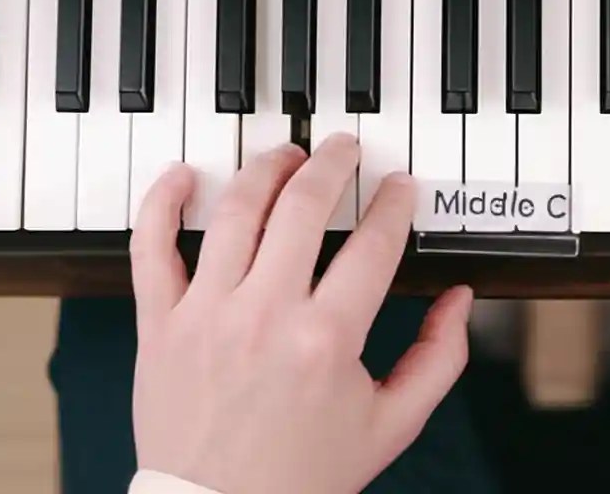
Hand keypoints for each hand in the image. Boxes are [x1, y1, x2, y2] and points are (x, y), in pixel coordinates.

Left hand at [129, 135, 472, 493]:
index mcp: (327, 340)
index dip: (393, 204)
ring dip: (266, 168)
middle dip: (334, 163)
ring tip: (288, 154)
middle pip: (303, 206)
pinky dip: (162, 203)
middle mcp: (265, 316)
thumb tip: (459, 301)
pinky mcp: (161, 325)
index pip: (372, 243)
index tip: (399, 187)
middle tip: (347, 148)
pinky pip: (150, 247)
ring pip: (235, 211)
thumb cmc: (302, 477)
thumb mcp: (392, 425)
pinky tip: (185, 176)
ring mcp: (207, 315)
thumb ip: (439, 359)